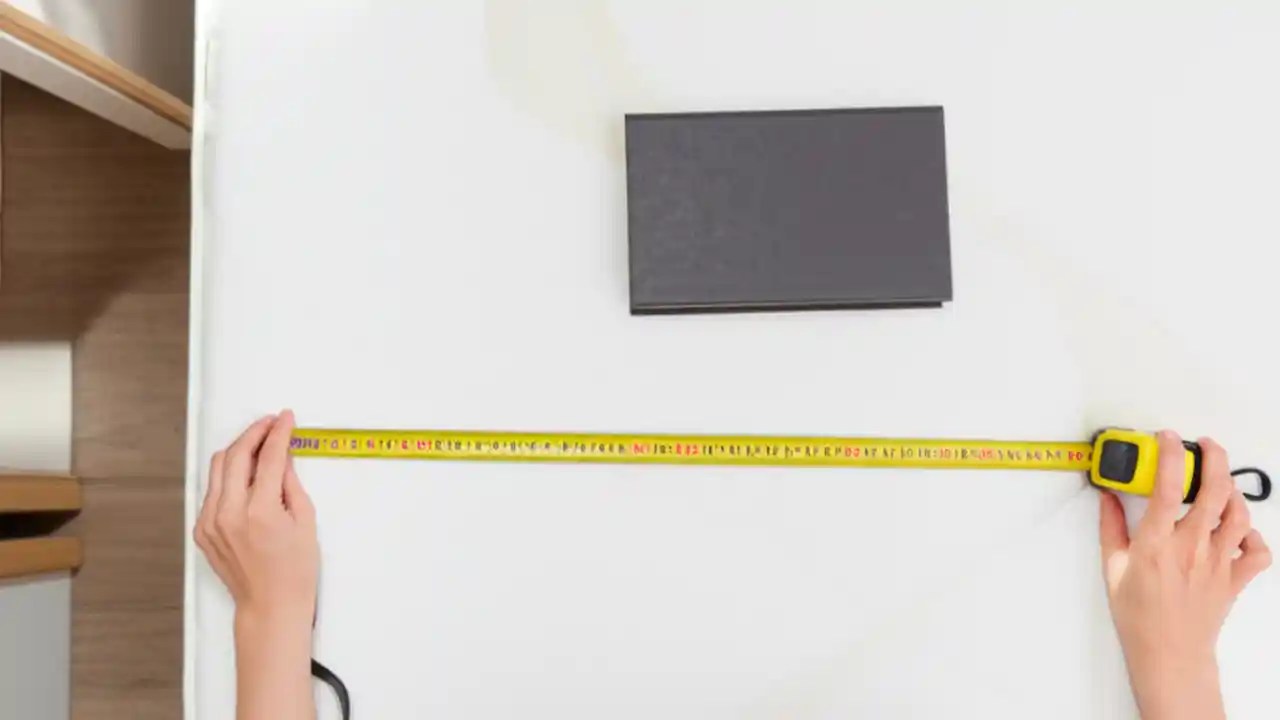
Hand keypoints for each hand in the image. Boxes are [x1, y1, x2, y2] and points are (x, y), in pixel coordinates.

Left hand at [195, 410, 317, 621]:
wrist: (270, 605)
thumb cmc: (295, 570)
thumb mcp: (305, 520)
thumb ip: (290, 483)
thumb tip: (282, 455)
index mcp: (259, 512)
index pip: (268, 457)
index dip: (278, 432)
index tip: (285, 418)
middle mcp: (228, 514)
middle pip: (235, 455)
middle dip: (254, 433)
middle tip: (271, 424)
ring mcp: (210, 523)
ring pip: (217, 469)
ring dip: (238, 450)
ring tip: (258, 444)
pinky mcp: (202, 531)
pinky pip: (212, 491)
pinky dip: (228, 477)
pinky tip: (245, 476)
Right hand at [1099, 431, 1271, 719]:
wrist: (1169, 654)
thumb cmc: (1139, 617)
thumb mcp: (1113, 568)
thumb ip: (1111, 528)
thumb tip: (1109, 498)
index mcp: (1157, 544)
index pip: (1168, 488)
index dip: (1169, 456)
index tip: (1166, 438)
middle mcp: (1191, 549)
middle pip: (1214, 492)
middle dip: (1213, 459)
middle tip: (1204, 445)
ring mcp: (1217, 563)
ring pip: (1239, 515)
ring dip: (1233, 490)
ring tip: (1221, 480)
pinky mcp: (1234, 578)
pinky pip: (1258, 552)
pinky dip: (1254, 536)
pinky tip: (1239, 530)